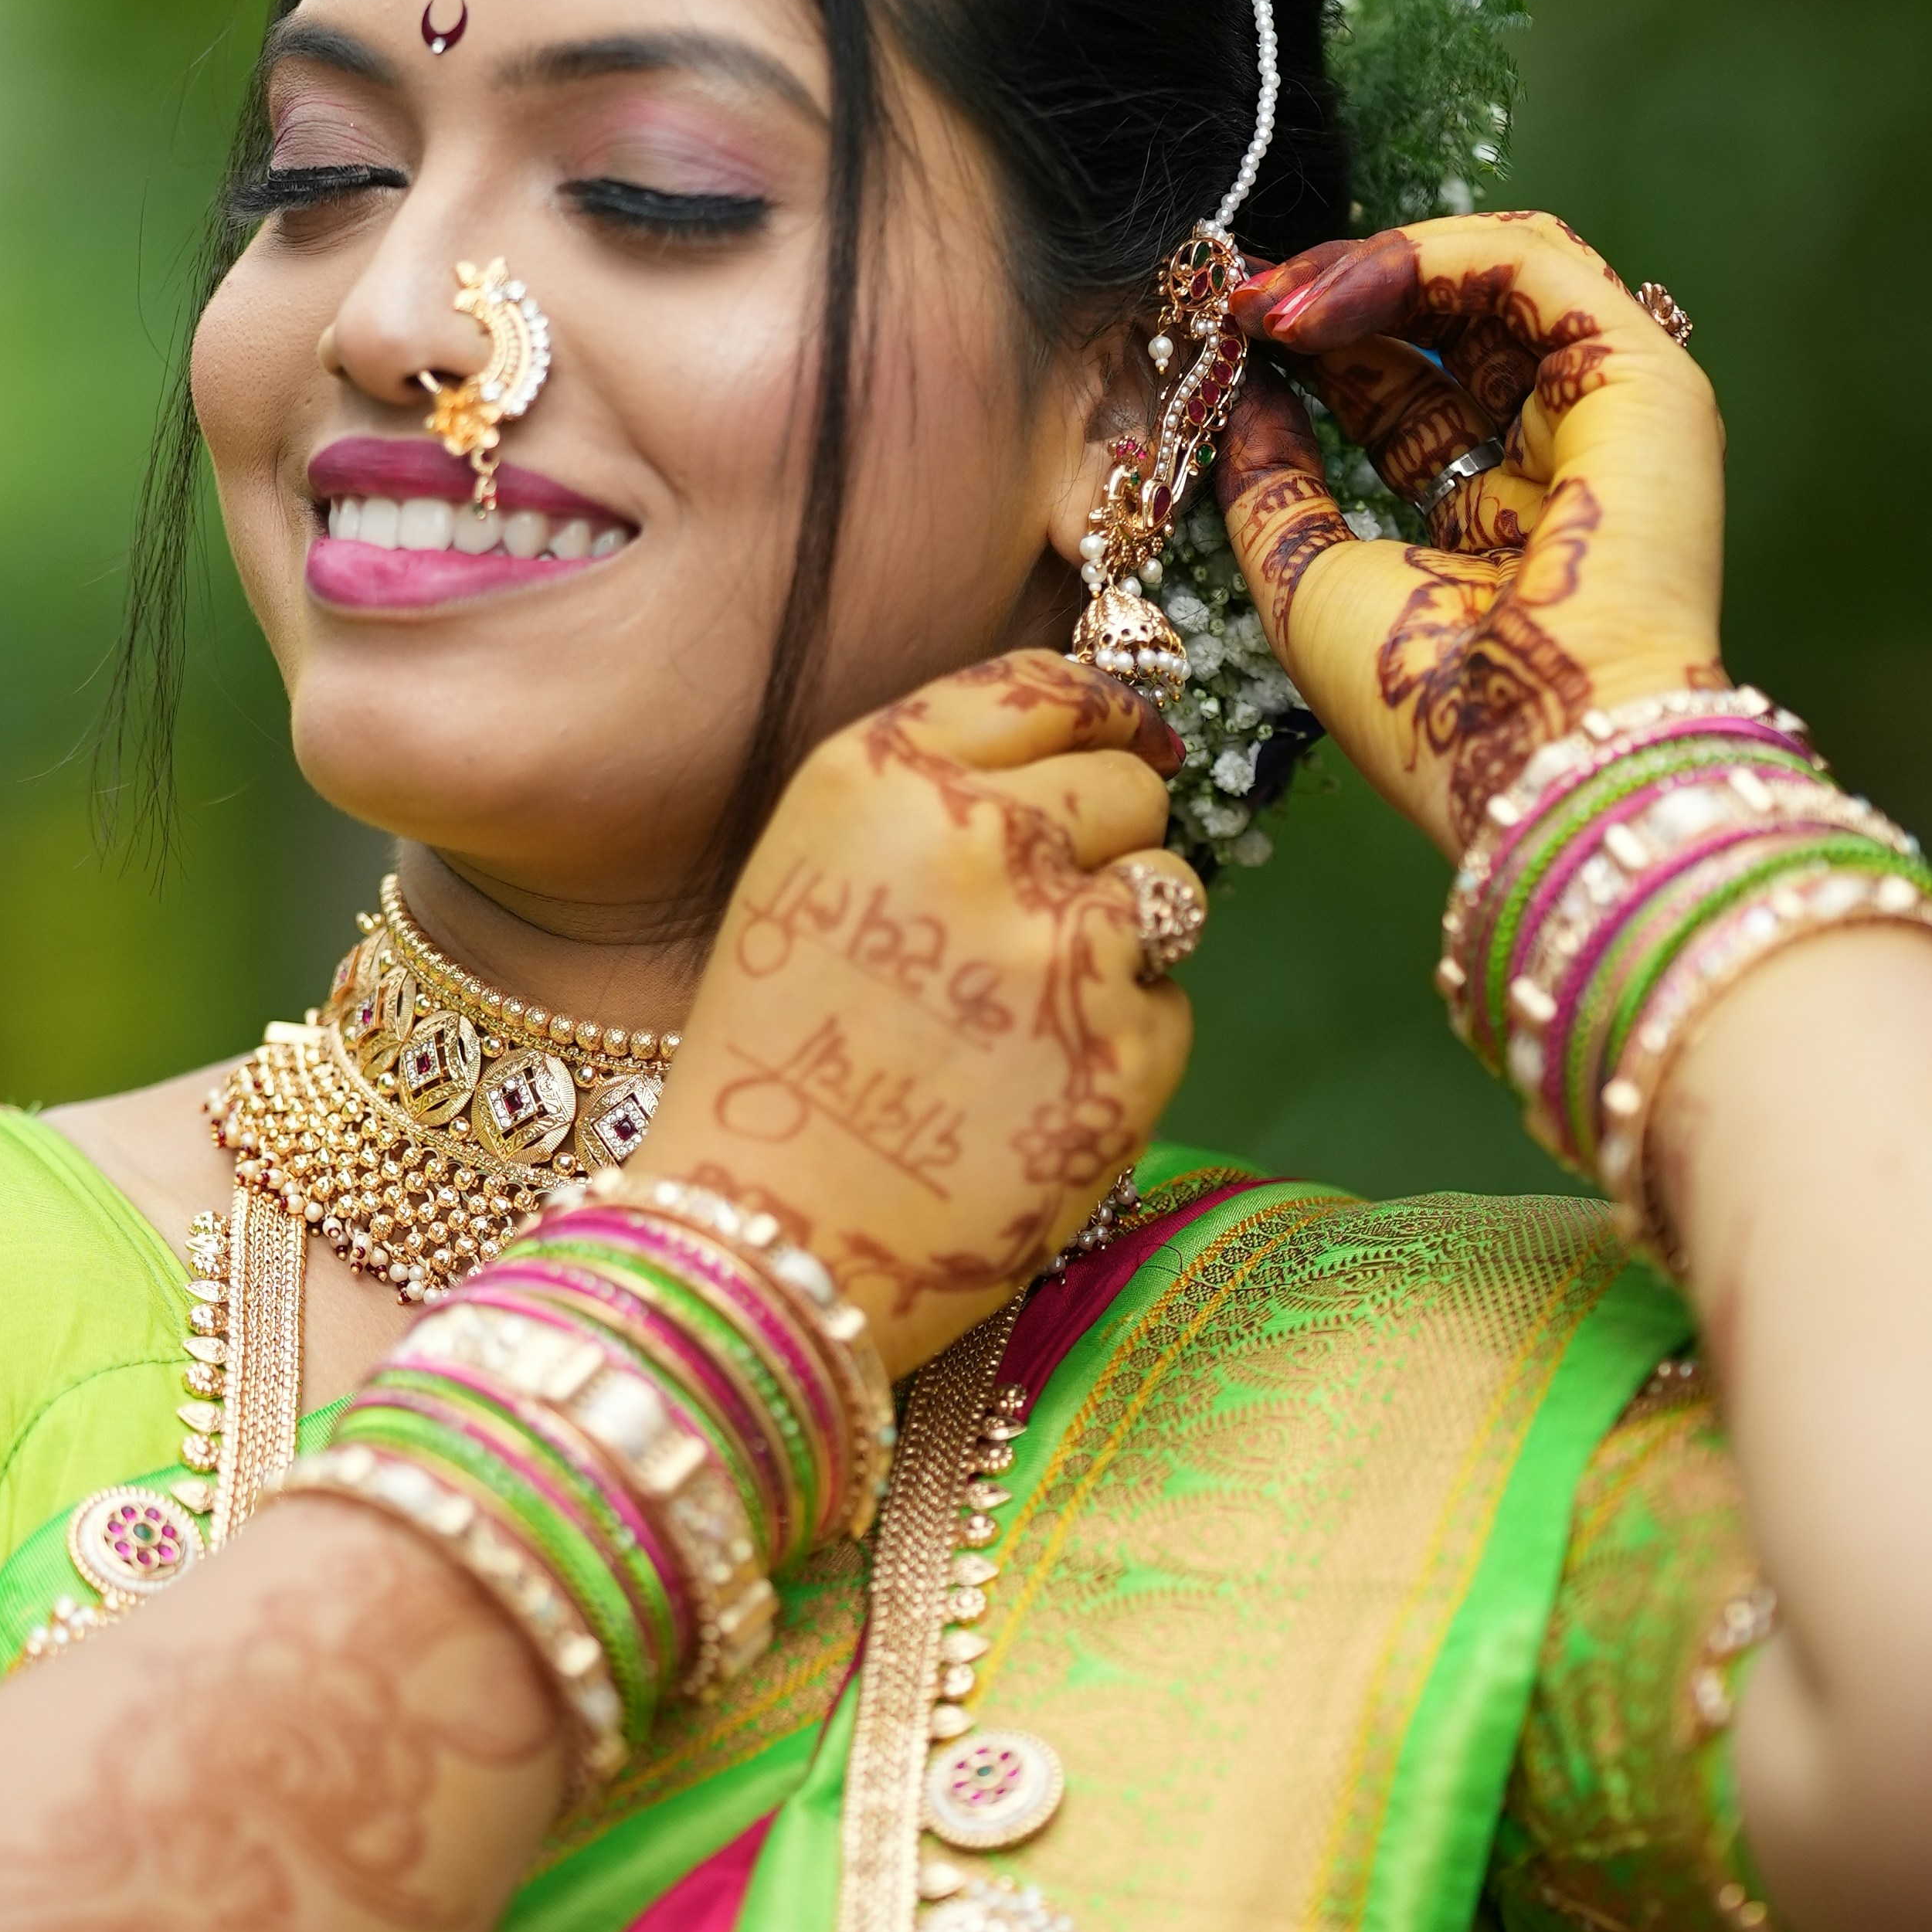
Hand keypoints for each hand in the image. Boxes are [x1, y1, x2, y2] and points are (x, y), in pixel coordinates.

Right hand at [642, 652, 1196, 1377]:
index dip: (1104, 711)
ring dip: (1120, 942)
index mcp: (881, 776)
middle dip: (1109, 838)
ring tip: (1020, 1023)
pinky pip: (1166, 1008)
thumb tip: (1079, 756)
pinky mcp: (1127, 1052)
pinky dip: (1118, 1050)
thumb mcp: (809, 878)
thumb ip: (930, 801)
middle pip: (1127, 784)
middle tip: (1045, 923)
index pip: (1045, 689)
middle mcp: (980, 836)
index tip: (1130, 736)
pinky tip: (1027, 1099)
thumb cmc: (774, 1070)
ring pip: (1167, 893)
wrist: (765, 1242)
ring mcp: (1064, 945)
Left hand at [1218, 212, 1723, 857]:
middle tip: (1249, 301)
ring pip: (1499, 281)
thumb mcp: (1309, 582)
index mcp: (1493, 528)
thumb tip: (1239, 396)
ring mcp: (1609, 416)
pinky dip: (1436, 254)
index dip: (1325, 358)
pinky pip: (1537, 265)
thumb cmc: (1424, 705)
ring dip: (1377, 268)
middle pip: (1452, 331)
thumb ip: (1273, 486)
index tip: (1236, 338)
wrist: (1531, 752)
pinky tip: (1342, 292)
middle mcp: (1557, 464)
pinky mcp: (1644, 378)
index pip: (1410, 403)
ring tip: (1280, 302)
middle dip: (1343, 301)